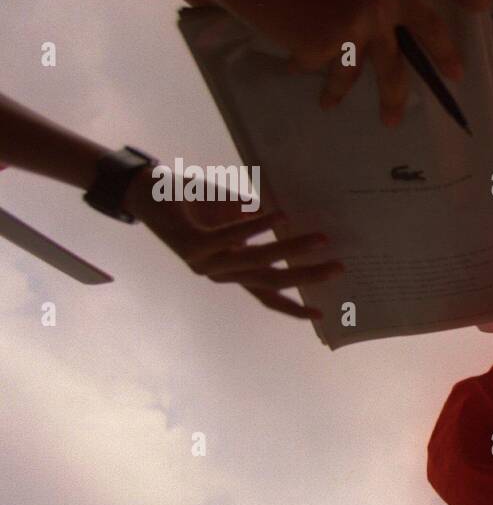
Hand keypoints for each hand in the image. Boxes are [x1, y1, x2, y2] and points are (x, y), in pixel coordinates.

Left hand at [124, 173, 342, 319]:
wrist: (142, 191)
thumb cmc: (189, 202)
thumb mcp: (232, 214)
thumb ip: (257, 220)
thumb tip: (296, 217)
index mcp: (229, 269)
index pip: (266, 295)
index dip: (293, 307)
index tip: (323, 314)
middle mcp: (219, 272)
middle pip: (270, 281)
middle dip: (307, 277)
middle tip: (338, 268)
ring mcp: (205, 262)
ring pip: (257, 261)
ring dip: (291, 251)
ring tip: (320, 238)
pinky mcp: (192, 245)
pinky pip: (233, 236)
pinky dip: (258, 226)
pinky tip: (280, 215)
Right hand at [217, 0, 459, 126]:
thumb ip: (369, 3)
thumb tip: (384, 40)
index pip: (428, 25)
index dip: (444, 53)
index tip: (456, 75)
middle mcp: (376, 12)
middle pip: (395, 69)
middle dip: (394, 100)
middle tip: (392, 120)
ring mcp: (349, 32)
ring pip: (348, 76)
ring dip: (334, 91)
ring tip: (326, 101)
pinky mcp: (318, 48)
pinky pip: (313, 66)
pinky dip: (299, 61)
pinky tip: (286, 42)